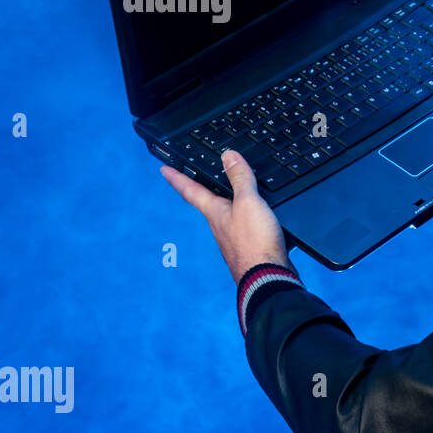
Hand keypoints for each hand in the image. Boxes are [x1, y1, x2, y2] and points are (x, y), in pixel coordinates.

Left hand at [160, 150, 294, 284]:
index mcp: (215, 212)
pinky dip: (245, 217)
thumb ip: (240, 178)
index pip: (191, 190)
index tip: (164, 169)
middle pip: (207, 204)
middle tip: (191, 180)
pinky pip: (244, 226)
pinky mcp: (250, 248)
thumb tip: (228, 155)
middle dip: (200, 191)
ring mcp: (234, 238)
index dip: (177, 178)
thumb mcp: (248, 202)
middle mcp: (221, 225)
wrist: (268, 277)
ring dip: (224, 204)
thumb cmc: (254, 243)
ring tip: (225, 195)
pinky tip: (255, 219)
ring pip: (226, 216)